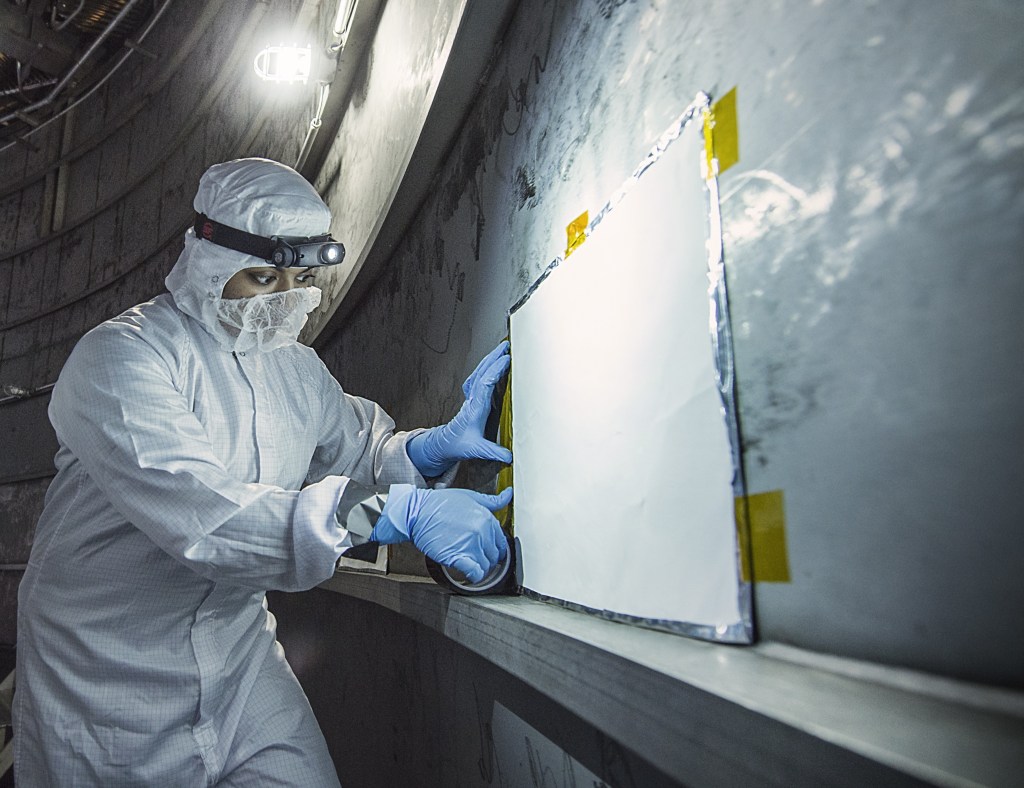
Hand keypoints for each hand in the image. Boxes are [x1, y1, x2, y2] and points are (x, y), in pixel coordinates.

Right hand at [371, 485, 511, 582]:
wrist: (416, 512)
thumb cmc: (440, 503)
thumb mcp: (470, 496)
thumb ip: (492, 500)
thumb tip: (508, 494)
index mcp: (487, 518)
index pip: (501, 541)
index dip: (495, 548)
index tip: (488, 550)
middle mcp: (481, 532)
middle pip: (494, 555)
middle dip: (487, 558)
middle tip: (476, 556)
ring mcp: (470, 545)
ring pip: (486, 566)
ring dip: (480, 568)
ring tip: (470, 564)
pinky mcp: (457, 557)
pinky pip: (475, 573)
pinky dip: (474, 576)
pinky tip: (469, 573)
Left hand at [406, 342, 512, 476]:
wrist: (444, 445)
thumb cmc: (459, 445)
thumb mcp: (477, 450)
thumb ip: (493, 452)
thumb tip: (510, 456)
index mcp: (475, 408)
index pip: (485, 384)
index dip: (495, 370)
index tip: (506, 360)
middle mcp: (472, 399)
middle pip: (482, 373)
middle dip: (493, 358)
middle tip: (506, 346)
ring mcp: (471, 397)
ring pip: (479, 373)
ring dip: (490, 360)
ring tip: (502, 349)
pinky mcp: (472, 398)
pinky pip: (478, 378)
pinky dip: (486, 368)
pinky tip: (492, 364)